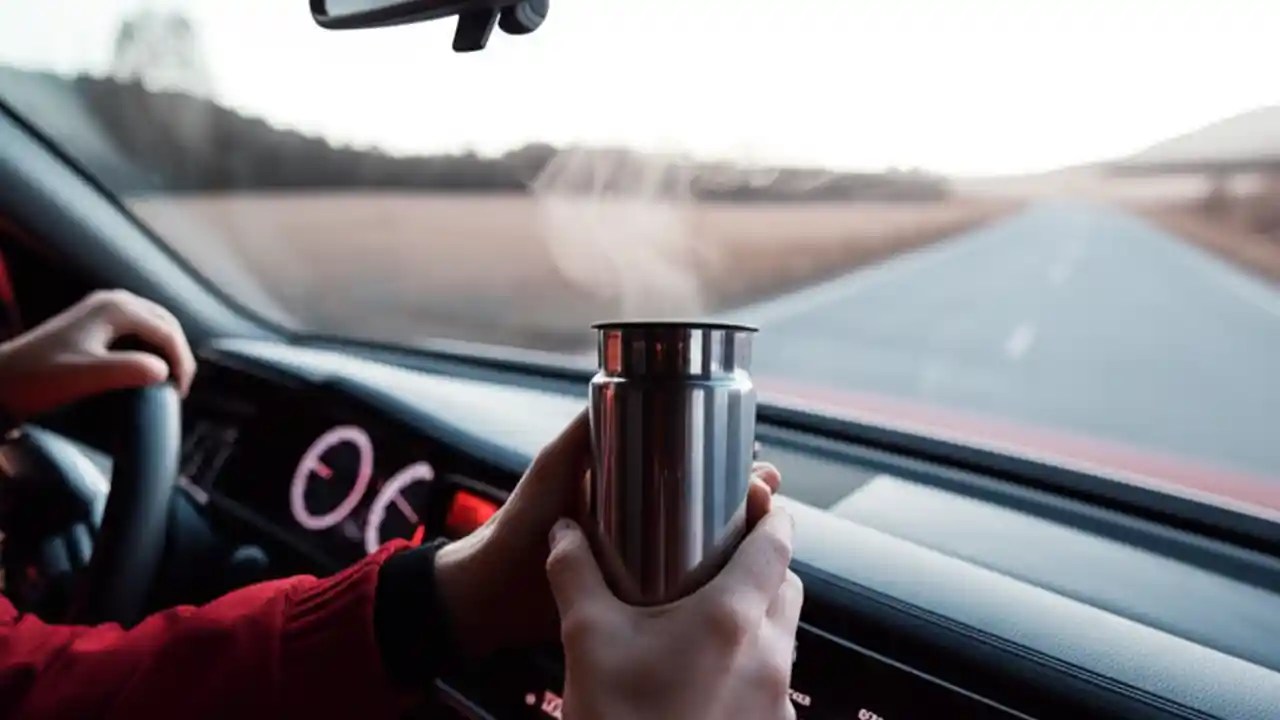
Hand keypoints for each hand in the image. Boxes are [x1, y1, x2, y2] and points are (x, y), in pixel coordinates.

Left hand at [0, 290, 195, 421]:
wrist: (4, 377)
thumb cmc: (40, 377)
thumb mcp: (85, 375)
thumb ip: (127, 370)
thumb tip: (164, 371)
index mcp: (116, 309)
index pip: (168, 331)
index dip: (181, 362)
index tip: (179, 392)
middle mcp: (114, 300)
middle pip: (166, 323)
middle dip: (178, 354)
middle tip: (179, 387)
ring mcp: (105, 307)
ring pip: (155, 324)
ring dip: (167, 349)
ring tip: (168, 379)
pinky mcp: (98, 319)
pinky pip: (140, 329)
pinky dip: (152, 347)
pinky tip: (148, 368)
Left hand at [433, 410, 781, 658]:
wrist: (492, 593)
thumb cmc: (520, 524)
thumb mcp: (555, 466)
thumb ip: (582, 431)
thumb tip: (618, 377)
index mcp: (630, 489)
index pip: (692, 471)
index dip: (729, 467)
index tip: (756, 463)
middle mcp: (644, 526)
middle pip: (710, 509)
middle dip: (746, 501)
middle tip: (768, 495)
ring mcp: (644, 567)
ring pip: (708, 551)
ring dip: (741, 542)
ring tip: (767, 531)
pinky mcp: (638, 604)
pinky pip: (686, 593)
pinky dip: (718, 586)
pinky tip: (742, 584)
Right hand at [548, 508, 801, 719]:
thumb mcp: (586, 640)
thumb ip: (576, 574)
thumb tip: (565, 531)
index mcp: (731, 619)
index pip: (777, 544)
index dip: (770, 513)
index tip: (755, 498)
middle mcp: (768, 655)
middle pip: (787, 586)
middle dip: (764, 564)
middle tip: (725, 553)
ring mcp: (776, 700)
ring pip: (783, 636)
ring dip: (758, 615)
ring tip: (711, 613)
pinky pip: (773, 682)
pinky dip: (752, 664)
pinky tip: (708, 672)